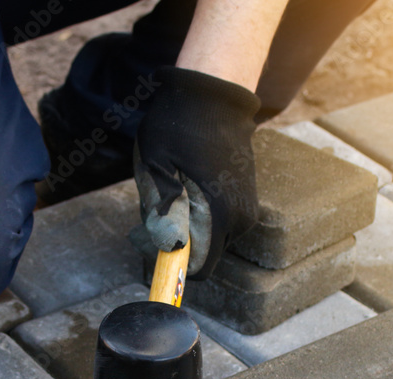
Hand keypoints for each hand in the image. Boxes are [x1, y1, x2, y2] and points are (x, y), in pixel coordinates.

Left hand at [132, 66, 260, 278]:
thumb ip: (161, 210)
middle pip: (199, 255)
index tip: (147, 237)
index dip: (168, 262)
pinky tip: (183, 183)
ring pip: (205, 239)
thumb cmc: (177, 127)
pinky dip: (194, 214)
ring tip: (167, 186)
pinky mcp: (244, 202)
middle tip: (149, 204)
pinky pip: (214, 224)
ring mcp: (245, 210)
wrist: (212, 95)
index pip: (197, 269)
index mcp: (221, 214)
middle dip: (171, 240)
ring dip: (181, 225)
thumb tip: (171, 247)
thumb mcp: (155, 166)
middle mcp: (240, 219)